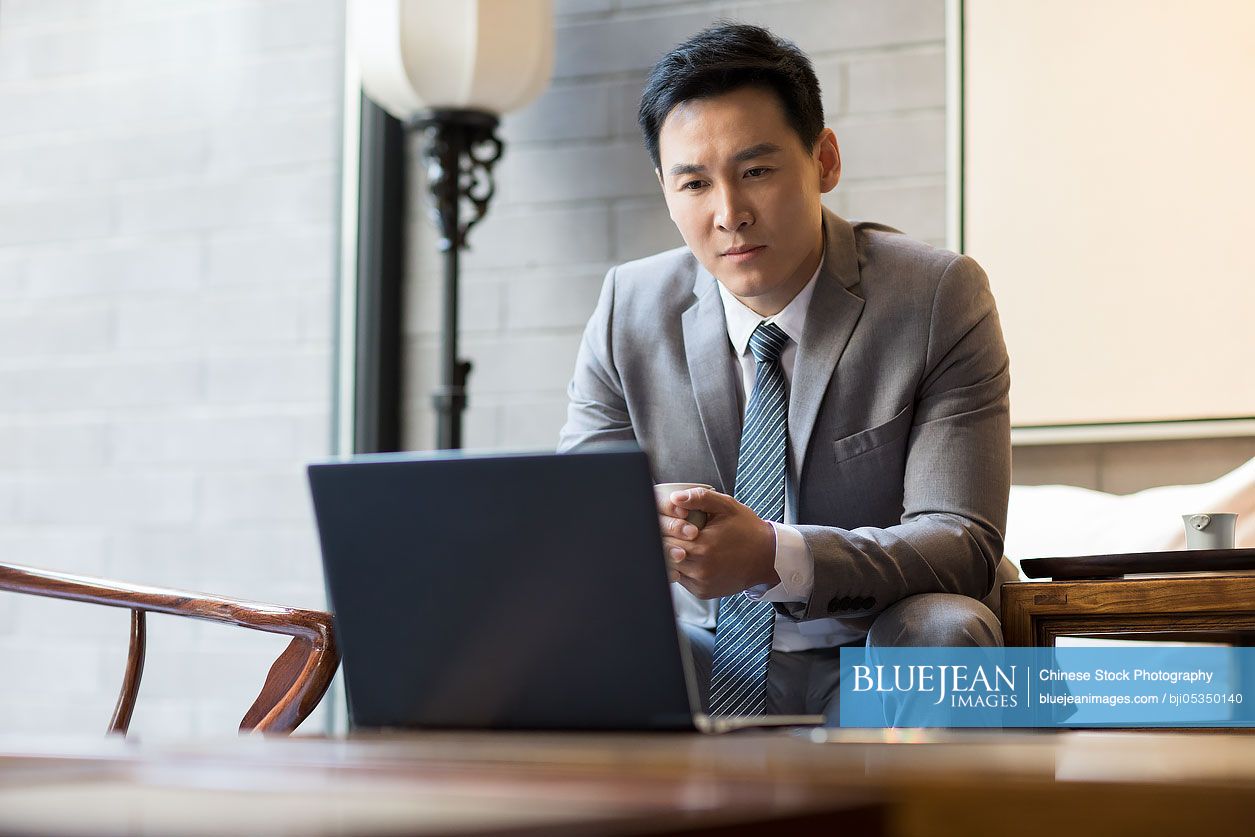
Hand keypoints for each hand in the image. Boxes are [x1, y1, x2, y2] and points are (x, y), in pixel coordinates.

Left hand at [659, 487, 777, 598]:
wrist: (767, 558)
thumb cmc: (747, 530)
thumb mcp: (727, 507)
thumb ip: (700, 498)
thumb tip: (675, 498)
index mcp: (703, 545)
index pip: (666, 536)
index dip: (665, 526)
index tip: (671, 521)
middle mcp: (701, 568)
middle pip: (665, 554)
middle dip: (667, 541)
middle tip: (678, 532)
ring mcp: (701, 583)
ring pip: (670, 568)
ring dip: (673, 556)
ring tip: (687, 543)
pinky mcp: (702, 592)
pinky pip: (681, 579)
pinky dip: (682, 568)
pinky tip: (693, 557)